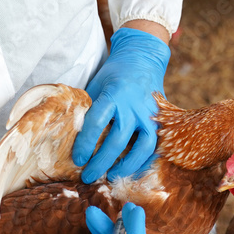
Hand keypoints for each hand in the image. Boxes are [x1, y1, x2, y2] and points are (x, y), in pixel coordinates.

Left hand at [72, 27, 169, 183]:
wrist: (143, 57)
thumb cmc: (114, 73)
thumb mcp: (97, 85)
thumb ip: (89, 108)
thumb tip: (72, 136)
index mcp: (114, 94)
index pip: (97, 122)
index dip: (85, 143)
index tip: (77, 159)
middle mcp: (134, 105)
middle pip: (117, 140)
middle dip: (101, 162)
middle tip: (88, 176)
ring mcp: (150, 113)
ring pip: (143, 146)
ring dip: (127, 165)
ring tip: (112, 176)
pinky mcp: (161, 119)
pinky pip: (156, 145)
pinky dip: (144, 160)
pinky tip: (132, 170)